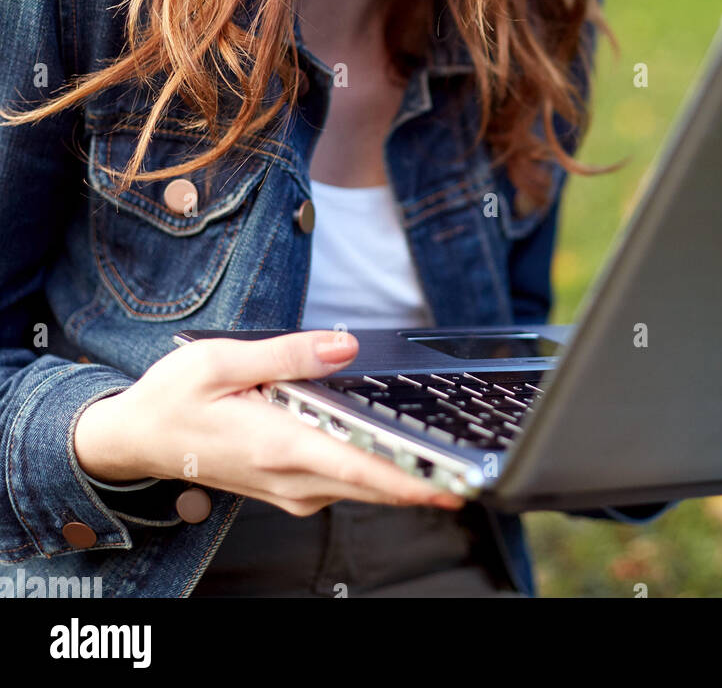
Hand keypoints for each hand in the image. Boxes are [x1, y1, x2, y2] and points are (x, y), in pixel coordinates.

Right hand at [73, 330, 464, 514]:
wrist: (136, 438)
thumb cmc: (174, 398)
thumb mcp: (222, 360)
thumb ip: (290, 354)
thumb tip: (344, 346)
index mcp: (277, 444)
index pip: (358, 468)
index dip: (409, 478)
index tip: (450, 483)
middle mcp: (289, 476)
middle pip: (371, 485)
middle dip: (422, 481)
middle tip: (472, 470)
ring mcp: (289, 488)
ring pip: (359, 487)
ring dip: (400, 475)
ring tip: (446, 456)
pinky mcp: (287, 486)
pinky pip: (342, 483)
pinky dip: (372, 471)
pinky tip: (393, 449)